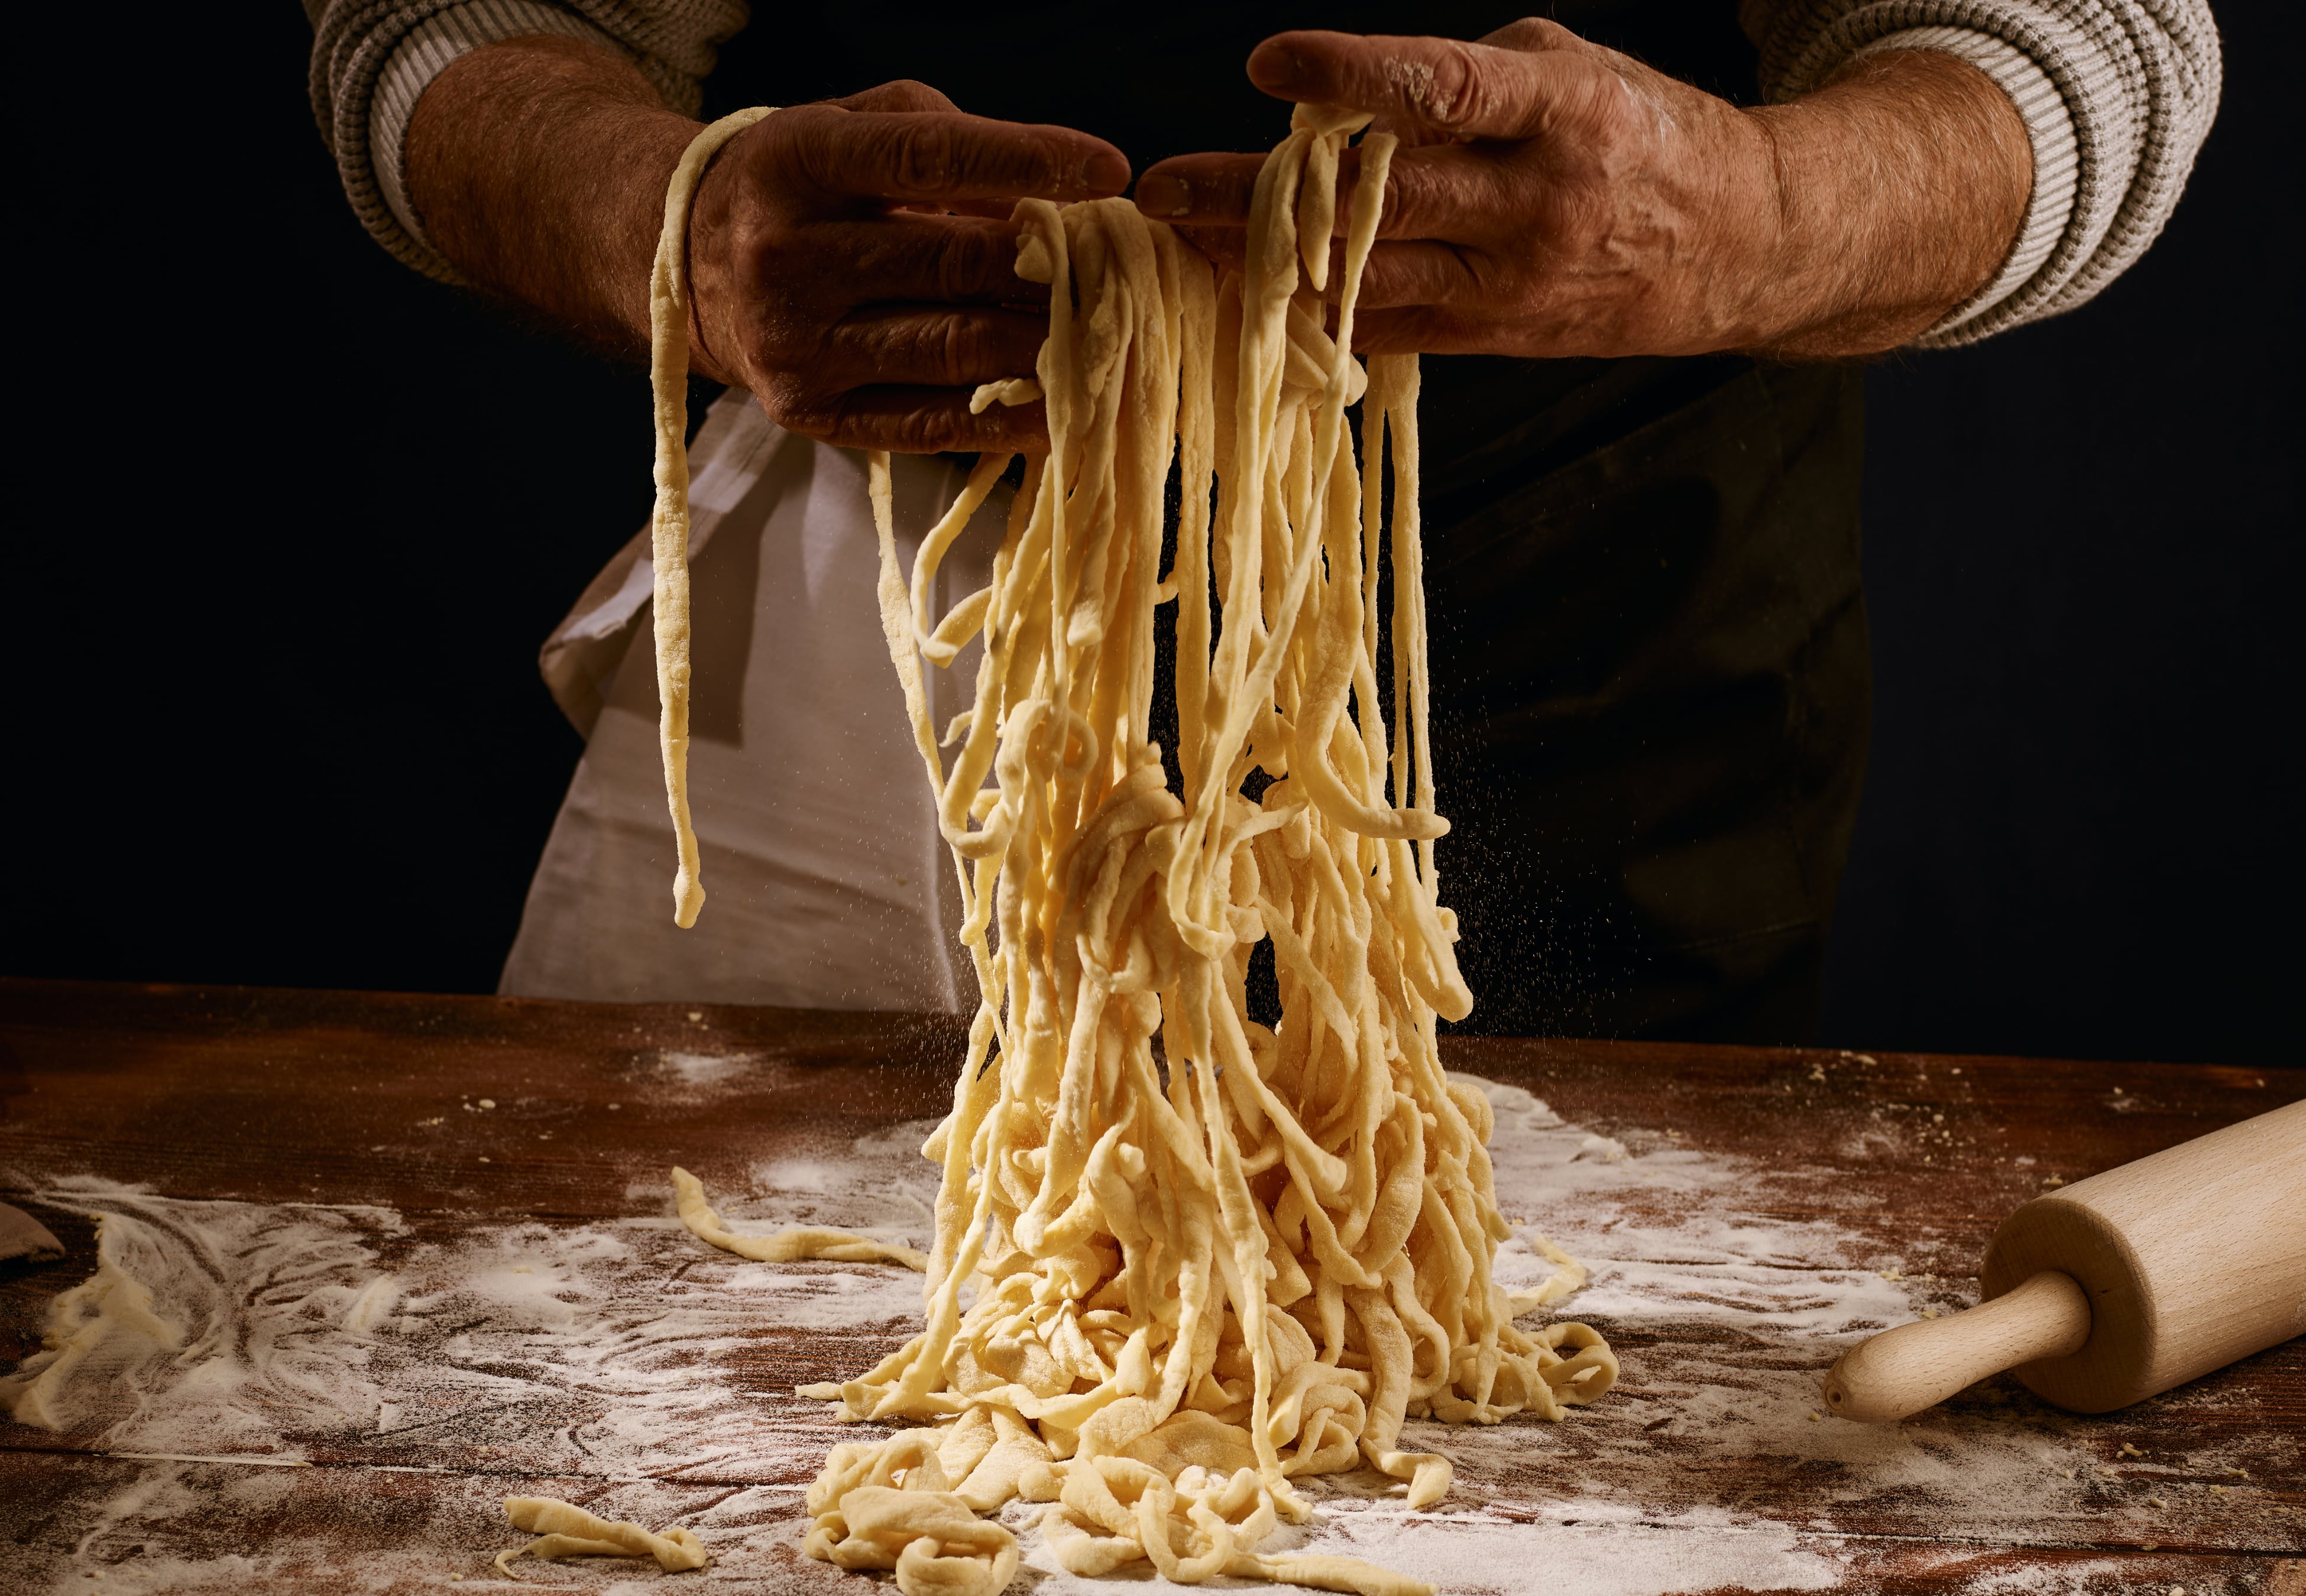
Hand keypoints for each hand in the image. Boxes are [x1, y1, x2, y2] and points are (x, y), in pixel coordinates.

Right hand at [406, 40, 1127, 452]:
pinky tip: (1064, 403)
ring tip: (1112, 333)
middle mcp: (787, 256)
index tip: (1111, 167)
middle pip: (955, 264)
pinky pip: (930, 423)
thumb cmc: (804, 186)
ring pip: (954, 349)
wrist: (685, 265)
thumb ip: (947, 143)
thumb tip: (1052, 199)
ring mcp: (795, 344)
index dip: (1026, 161)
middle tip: (1128, 266)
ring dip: (1047, 345)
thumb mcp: (854, 128)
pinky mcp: (809, 413)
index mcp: (797, 163)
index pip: (928, 158)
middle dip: (1054, 266)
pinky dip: (1007, 417)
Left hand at [1134, 23, 2027, 358]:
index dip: (1352, 75)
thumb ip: (1466, 83)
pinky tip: (1247, 297)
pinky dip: (1315, 314)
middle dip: (1261, 195)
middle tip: (1163, 187)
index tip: (1269, 63)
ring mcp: (1519, 284)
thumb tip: (1345, 105)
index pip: (1445, 90)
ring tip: (1181, 243)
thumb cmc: (1642, 135)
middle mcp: (1539, 205)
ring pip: (1373, 279)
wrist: (1748, 245)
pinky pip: (1393, 330)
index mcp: (1565, 114)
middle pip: (1382, 200)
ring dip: (1265, 265)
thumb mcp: (1570, 71)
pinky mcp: (1503, 339)